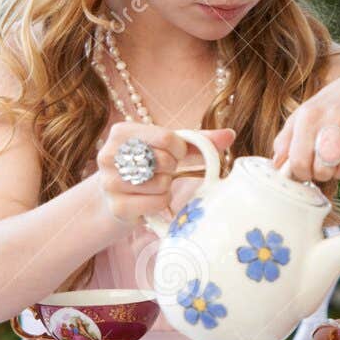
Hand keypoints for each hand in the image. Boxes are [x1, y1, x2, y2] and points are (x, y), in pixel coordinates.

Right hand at [96, 123, 234, 224]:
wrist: (115, 197)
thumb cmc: (146, 166)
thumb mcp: (168, 148)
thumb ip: (197, 140)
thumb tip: (229, 135)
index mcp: (121, 132)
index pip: (167, 138)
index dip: (180, 149)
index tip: (176, 154)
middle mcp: (109, 154)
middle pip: (164, 161)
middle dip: (173, 168)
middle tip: (163, 171)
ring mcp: (110, 182)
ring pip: (161, 183)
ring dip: (166, 187)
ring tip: (154, 185)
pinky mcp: (117, 207)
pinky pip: (157, 203)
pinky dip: (161, 202)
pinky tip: (150, 199)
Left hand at [272, 74, 339, 183]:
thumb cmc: (328, 110)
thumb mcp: (302, 117)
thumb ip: (285, 140)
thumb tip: (277, 165)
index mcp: (310, 115)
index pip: (299, 161)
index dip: (301, 174)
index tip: (306, 170)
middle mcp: (335, 116)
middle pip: (323, 170)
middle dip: (323, 174)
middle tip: (326, 164)